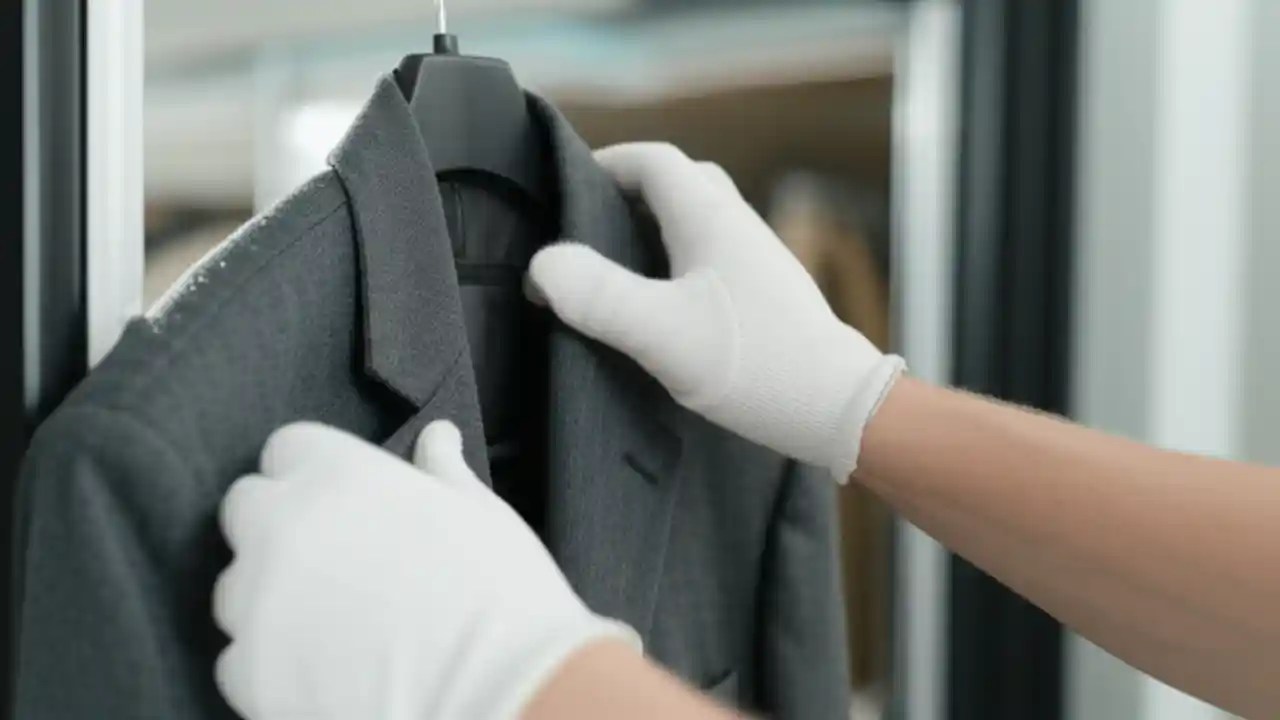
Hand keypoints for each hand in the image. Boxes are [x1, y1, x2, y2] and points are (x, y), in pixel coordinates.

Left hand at [213, 421, 637, 719]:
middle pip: (246, 508)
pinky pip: (237, 656)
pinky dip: (270, 661)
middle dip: (279, 525)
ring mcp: (260, 605)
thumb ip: (443, 471)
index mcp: (341, 477)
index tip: (341, 499)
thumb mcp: (482, 515)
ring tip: (334, 621)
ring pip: (235, 586)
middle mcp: (284, 531)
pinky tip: (324, 668)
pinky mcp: (251, 674)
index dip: (315, 472)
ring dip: (269, 595)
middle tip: (336, 557)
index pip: (289, 449)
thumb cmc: (502, 597)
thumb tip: (437, 436)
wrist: (500, 695)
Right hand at [527, 143, 904, 478]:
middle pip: (677, 184)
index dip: (606, 163)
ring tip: (611, 270)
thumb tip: (543, 265)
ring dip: (652, 231)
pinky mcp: (766, 295)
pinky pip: (711, 258)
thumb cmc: (753, 364)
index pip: (652, 161)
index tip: (565, 189)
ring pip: (697, 222)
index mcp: (710, 217)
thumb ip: (598, 296)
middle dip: (627, 195)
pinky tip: (660, 308)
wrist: (837, 408)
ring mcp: (757, 259)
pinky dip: (676, 264)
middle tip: (585, 228)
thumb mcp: (661, 333)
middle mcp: (737, 225)